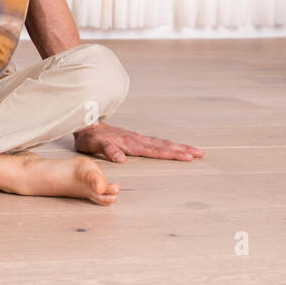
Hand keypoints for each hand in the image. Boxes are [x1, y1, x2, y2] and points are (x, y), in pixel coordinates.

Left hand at [73, 122, 203, 162]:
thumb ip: (108, 150)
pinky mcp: (134, 139)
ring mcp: (137, 138)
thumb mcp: (95, 145)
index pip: (155, 150)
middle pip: (163, 145)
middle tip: (200, 154)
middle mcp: (137, 140)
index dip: (171, 154)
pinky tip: (173, 147)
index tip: (187, 157)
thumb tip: (121, 159)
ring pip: (162, 143)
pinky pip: (155, 142)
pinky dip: (167, 145)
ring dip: (178, 147)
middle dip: (182, 150)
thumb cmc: (90, 138)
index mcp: (130, 143)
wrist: (85, 125)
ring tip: (194, 151)